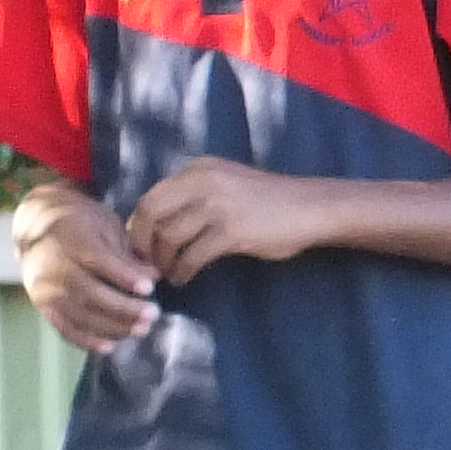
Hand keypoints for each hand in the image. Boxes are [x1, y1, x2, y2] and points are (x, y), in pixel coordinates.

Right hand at [12, 186, 157, 353]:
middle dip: (124, 307)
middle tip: (153, 314)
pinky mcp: (42, 305)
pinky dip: (86, 340)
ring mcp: (45, 288)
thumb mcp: (105, 226)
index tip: (149, 288)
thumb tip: (155, 275)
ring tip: (141, 330)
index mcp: (71, 239)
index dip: (124, 276)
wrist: (37, 225)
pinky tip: (111, 346)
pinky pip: (64, 328)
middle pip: (90, 292)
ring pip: (80, 313)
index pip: (98, 261)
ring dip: (112, 326)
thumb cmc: (81, 223)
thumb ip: (127, 253)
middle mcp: (54, 266)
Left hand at [124, 157, 341, 285]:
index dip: (139, 225)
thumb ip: (194, 194)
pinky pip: (193, 256)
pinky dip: (182, 272)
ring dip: (162, 261)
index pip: (151, 195)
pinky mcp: (231, 231)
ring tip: (166, 274)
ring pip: (169, 237)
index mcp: (199, 170)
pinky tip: (184, 279)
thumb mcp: (227, 184)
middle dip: (141, 244)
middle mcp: (204, 182)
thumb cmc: (268, 201)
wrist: (311, 208)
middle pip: (151, 213)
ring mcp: (218, 206)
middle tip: (145, 264)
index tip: (141, 247)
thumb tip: (155, 223)